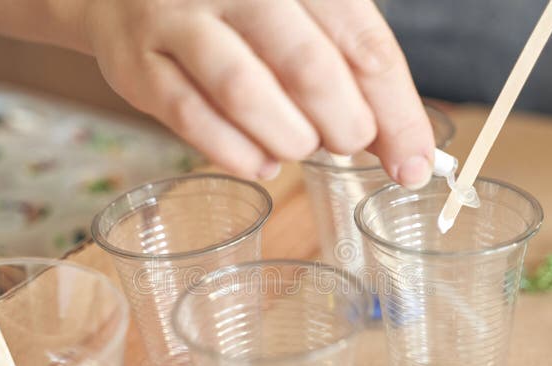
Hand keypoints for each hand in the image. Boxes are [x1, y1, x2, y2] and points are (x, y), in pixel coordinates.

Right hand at [83, 0, 435, 185]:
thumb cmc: (238, 6)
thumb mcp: (302, 13)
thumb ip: (351, 68)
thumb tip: (403, 147)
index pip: (364, 42)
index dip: (397, 113)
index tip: (413, 164)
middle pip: (310, 67)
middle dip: (344, 126)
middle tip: (348, 142)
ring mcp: (179, 19)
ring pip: (247, 93)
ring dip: (290, 139)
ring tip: (301, 146)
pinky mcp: (139, 64)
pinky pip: (193, 119)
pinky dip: (238, 153)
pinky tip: (261, 160)